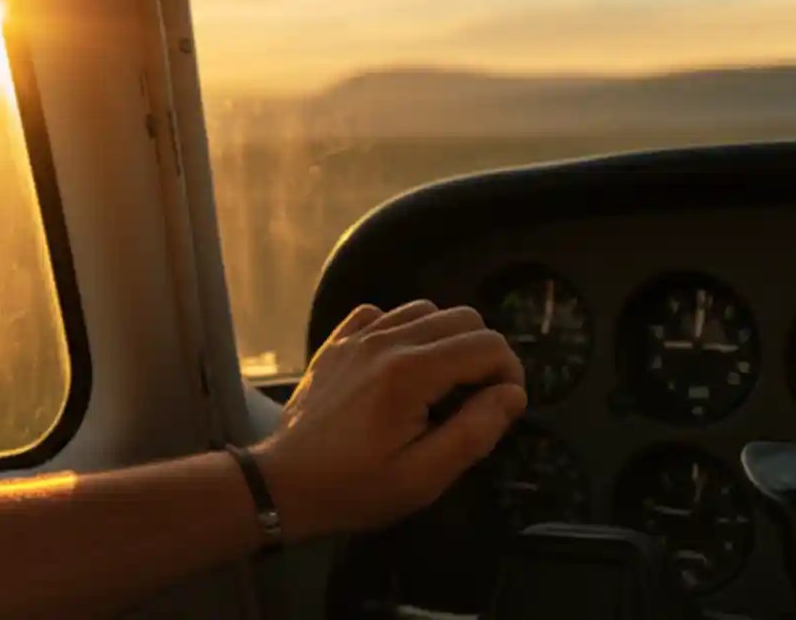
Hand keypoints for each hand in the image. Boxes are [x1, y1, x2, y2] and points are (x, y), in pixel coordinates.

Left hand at [252, 300, 526, 541]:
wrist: (283, 483)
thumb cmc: (355, 487)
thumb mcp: (424, 477)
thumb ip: (475, 431)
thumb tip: (512, 394)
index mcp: (411, 373)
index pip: (487, 345)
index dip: (510, 374)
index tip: (502, 407)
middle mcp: (387, 340)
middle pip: (463, 318)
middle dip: (484, 354)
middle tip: (476, 398)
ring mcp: (357, 335)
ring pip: (426, 309)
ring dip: (446, 340)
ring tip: (441, 384)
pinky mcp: (337, 341)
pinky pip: (383, 313)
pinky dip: (402, 330)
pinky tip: (399, 365)